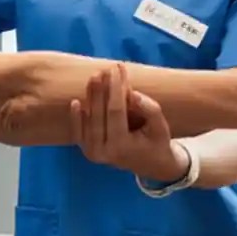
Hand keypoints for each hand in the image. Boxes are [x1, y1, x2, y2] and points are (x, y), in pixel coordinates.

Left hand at [71, 63, 188, 182]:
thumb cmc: (156, 143)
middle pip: (99, 115)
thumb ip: (150, 110)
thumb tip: (133, 94)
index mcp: (122, 147)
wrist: (150, 166)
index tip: (118, 69)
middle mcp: (103, 152)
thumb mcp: (161, 128)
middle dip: (101, 90)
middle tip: (104, 69)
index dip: (116, 88)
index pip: (116, 111)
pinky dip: (76, 117)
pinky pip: (78, 132)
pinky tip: (75, 101)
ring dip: (90, 97)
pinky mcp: (87, 150)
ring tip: (94, 77)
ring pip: (88, 121)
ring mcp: (92, 153)